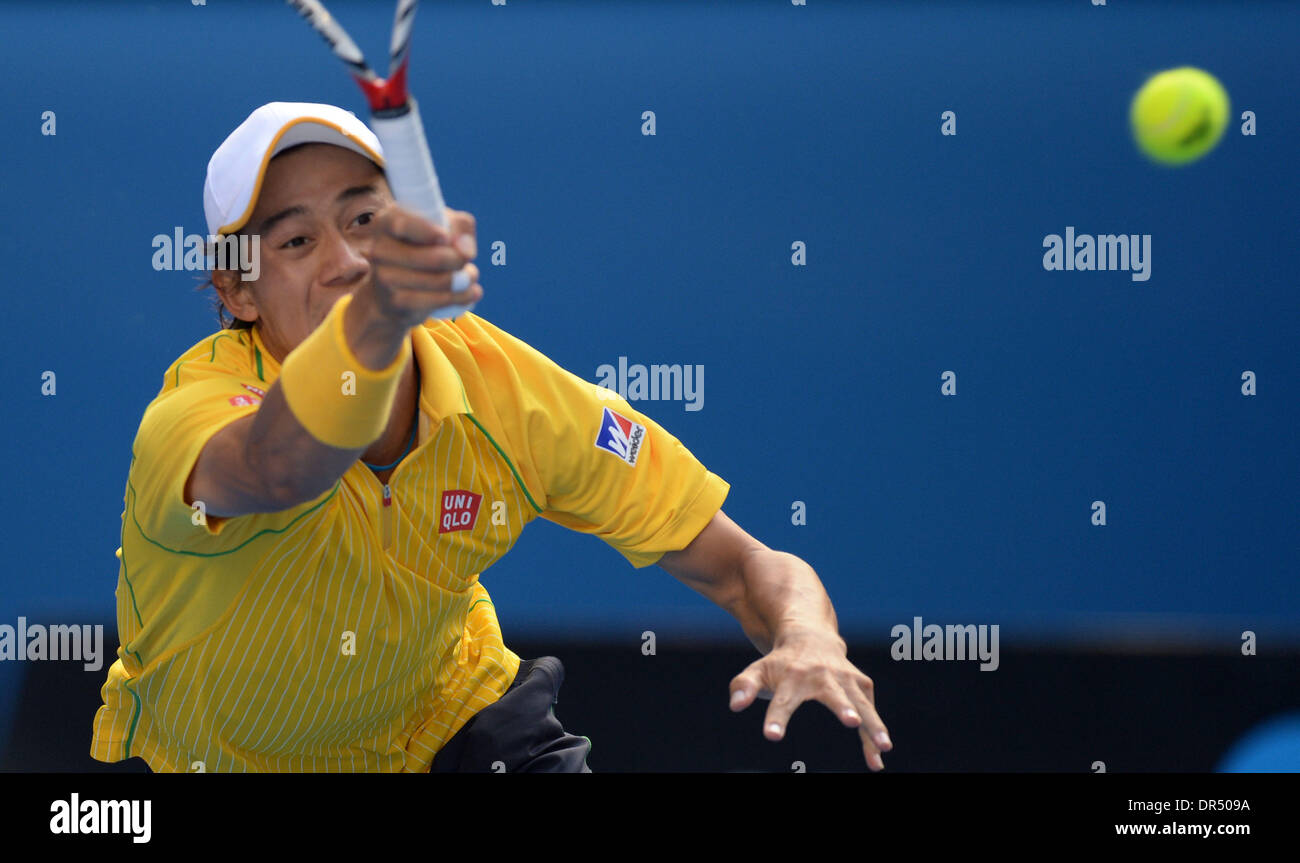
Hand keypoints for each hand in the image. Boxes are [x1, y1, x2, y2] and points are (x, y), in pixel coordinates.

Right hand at [364, 205, 482, 328]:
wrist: (394, 290)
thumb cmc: (424, 247)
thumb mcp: (442, 226)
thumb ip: (460, 227)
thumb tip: (465, 251)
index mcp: (386, 221)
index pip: (403, 224)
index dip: (427, 231)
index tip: (446, 237)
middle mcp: (380, 249)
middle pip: (431, 257)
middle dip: (457, 260)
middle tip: (466, 260)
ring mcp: (385, 278)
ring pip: (438, 280)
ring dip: (464, 279)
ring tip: (470, 276)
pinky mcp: (397, 303)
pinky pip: (438, 301)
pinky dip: (461, 296)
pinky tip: (471, 292)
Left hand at [729, 627, 892, 770]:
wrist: (811, 637)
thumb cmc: (780, 663)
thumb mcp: (758, 671)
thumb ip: (744, 686)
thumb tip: (735, 705)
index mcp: (792, 676)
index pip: (783, 700)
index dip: (777, 717)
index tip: (772, 735)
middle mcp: (822, 676)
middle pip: (833, 694)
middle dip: (843, 707)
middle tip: (851, 722)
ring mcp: (845, 679)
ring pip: (862, 703)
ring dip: (874, 724)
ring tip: (884, 747)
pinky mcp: (862, 684)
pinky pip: (870, 713)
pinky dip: (875, 735)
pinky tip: (879, 760)